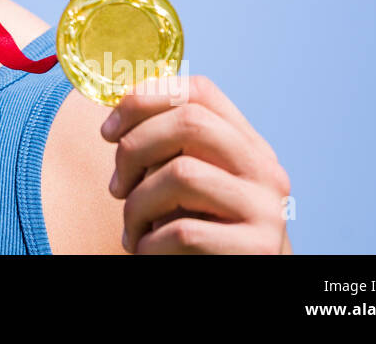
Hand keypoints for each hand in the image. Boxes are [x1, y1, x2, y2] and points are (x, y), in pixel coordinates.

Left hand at [100, 74, 291, 253]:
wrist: (244, 283)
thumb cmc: (204, 235)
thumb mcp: (191, 186)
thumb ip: (170, 152)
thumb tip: (117, 121)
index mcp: (248, 146)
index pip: (200, 92)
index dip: (145, 99)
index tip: (109, 130)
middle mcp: (264, 170)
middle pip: (190, 122)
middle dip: (135, 148)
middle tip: (116, 185)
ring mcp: (266, 209)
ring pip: (183, 174)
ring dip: (138, 204)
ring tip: (132, 228)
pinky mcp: (257, 248)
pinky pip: (184, 231)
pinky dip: (150, 243)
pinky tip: (147, 251)